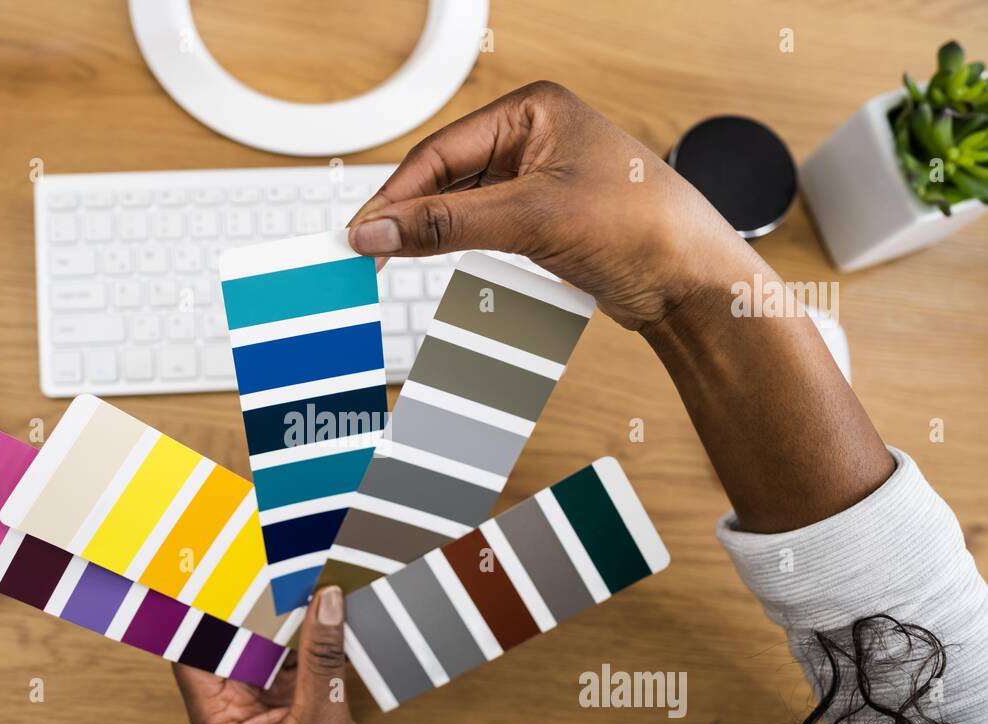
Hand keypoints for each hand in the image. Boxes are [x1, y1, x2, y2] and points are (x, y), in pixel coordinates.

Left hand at [172, 587, 386, 723]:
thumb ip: (322, 660)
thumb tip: (325, 603)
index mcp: (219, 718)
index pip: (191, 649)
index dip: (196, 609)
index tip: (209, 570)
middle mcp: (235, 704)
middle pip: (233, 637)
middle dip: (252, 602)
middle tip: (267, 559)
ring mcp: (266, 700)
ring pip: (269, 641)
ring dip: (287, 615)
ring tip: (303, 575)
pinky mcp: (296, 699)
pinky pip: (299, 655)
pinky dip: (313, 635)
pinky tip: (329, 611)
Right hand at [347, 81, 763, 331]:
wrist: (694, 281)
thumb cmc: (642, 226)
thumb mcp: (531, 219)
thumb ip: (446, 225)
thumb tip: (379, 232)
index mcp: (534, 110)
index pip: (441, 151)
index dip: (396, 196)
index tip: (362, 233)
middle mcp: (534, 137)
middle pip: (446, 176)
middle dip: (407, 214)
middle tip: (367, 252)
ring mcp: (540, 178)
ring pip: (461, 204)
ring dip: (430, 233)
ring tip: (392, 261)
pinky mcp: (545, 217)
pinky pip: (483, 227)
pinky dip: (457, 245)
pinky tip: (435, 260)